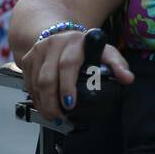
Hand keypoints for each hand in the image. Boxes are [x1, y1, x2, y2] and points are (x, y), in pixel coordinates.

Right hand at [18, 28, 133, 121]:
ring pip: (35, 84)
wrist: (60, 35)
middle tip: (61, 117)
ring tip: (54, 117)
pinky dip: (36, 99)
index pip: (67, 65)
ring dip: (44, 104)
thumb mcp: (105, 52)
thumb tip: (127, 79)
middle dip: (52, 102)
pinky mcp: (26, 60)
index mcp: (74, 41)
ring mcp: (37, 52)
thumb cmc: (85, 48)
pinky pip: (28, 85)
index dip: (67, 86)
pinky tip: (45, 107)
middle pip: (47, 78)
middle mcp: (53, 44)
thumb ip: (117, 65)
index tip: (70, 104)